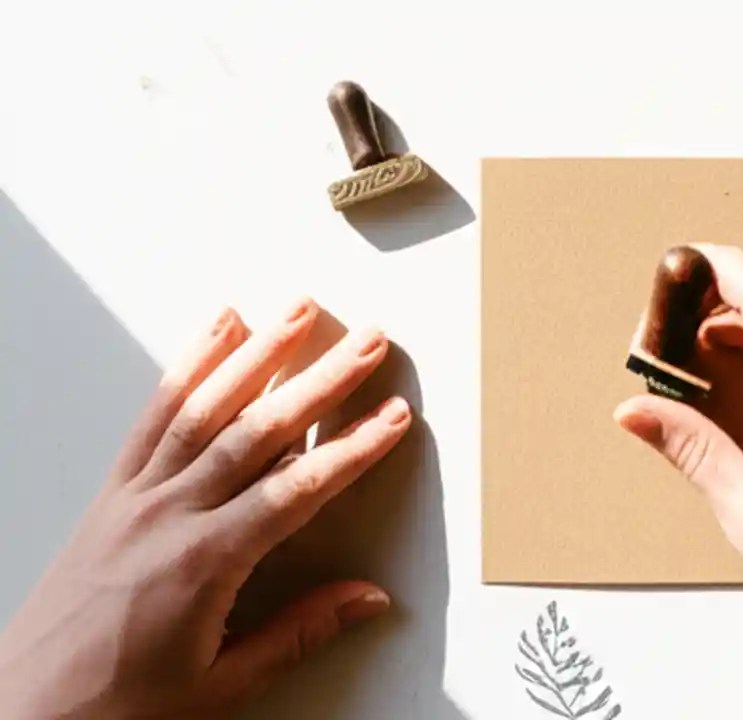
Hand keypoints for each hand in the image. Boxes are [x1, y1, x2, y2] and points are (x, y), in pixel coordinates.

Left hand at [0, 300, 411, 718]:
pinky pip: (152, 417)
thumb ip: (300, 632)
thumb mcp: (223, 684)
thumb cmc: (118, 707)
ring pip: (205, 408)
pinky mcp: (109, 493)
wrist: (21, 715)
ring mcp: (134, 497)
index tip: (393, 417)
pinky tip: (213, 334)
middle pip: (259, 431)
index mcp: (205, 564)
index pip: (299, 490)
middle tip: (367, 342)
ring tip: (296, 313)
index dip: (354, 449)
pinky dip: (186, 369)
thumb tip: (368, 598)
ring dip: (256, 354)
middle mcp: (168, 515)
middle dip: (321, 381)